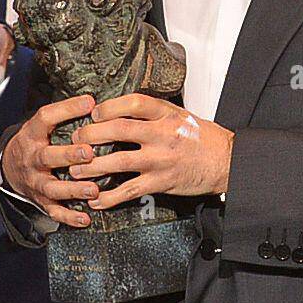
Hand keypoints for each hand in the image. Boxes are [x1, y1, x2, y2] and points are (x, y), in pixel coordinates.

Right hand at [1, 95, 100, 226]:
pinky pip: (54, 211)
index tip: (89, 102)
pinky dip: (69, 217)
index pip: (46, 118)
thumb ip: (64, 114)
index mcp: (33, 134)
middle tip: (89, 153)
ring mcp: (35, 181)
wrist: (10, 167)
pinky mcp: (40, 200)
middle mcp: (32, 158)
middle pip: (47, 157)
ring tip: (93, 190)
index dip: (67, 109)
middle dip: (68, 155)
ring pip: (52, 188)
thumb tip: (95, 100)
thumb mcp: (42, 125)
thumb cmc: (36, 141)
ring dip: (73, 190)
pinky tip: (85, 218)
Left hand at [67, 93, 233, 209]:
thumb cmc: (203, 138)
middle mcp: (162, 134)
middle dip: (91, 134)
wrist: (227, 162)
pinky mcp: (160, 182)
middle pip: (118, 130)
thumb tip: (120, 110)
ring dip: (92, 167)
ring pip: (118, 161)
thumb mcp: (180, 115)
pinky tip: (96, 199)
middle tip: (76, 139)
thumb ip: (153, 112)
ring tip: (75, 170)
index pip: (132, 103)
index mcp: (166, 114)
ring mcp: (160, 160)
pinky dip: (109, 197)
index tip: (94, 112)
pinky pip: (129, 190)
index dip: (109, 107)